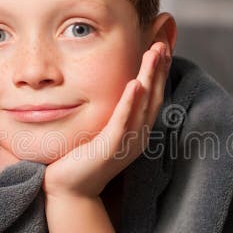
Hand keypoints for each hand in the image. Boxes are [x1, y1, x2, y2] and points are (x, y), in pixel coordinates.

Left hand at [42, 41, 170, 198]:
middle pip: (154, 96)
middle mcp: (137, 135)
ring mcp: (127, 143)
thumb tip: (112, 87)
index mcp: (136, 129)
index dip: (158, 70)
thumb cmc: (80, 157)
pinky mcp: (112, 149)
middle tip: (163, 42)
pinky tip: (136, 84)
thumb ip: (110, 110)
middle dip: (159, 68)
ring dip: (150, 78)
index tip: (161, 44)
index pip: (152, 94)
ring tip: (155, 54)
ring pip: (143, 105)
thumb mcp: (100, 128)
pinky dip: (131, 103)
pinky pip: (124, 122)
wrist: (69, 189)